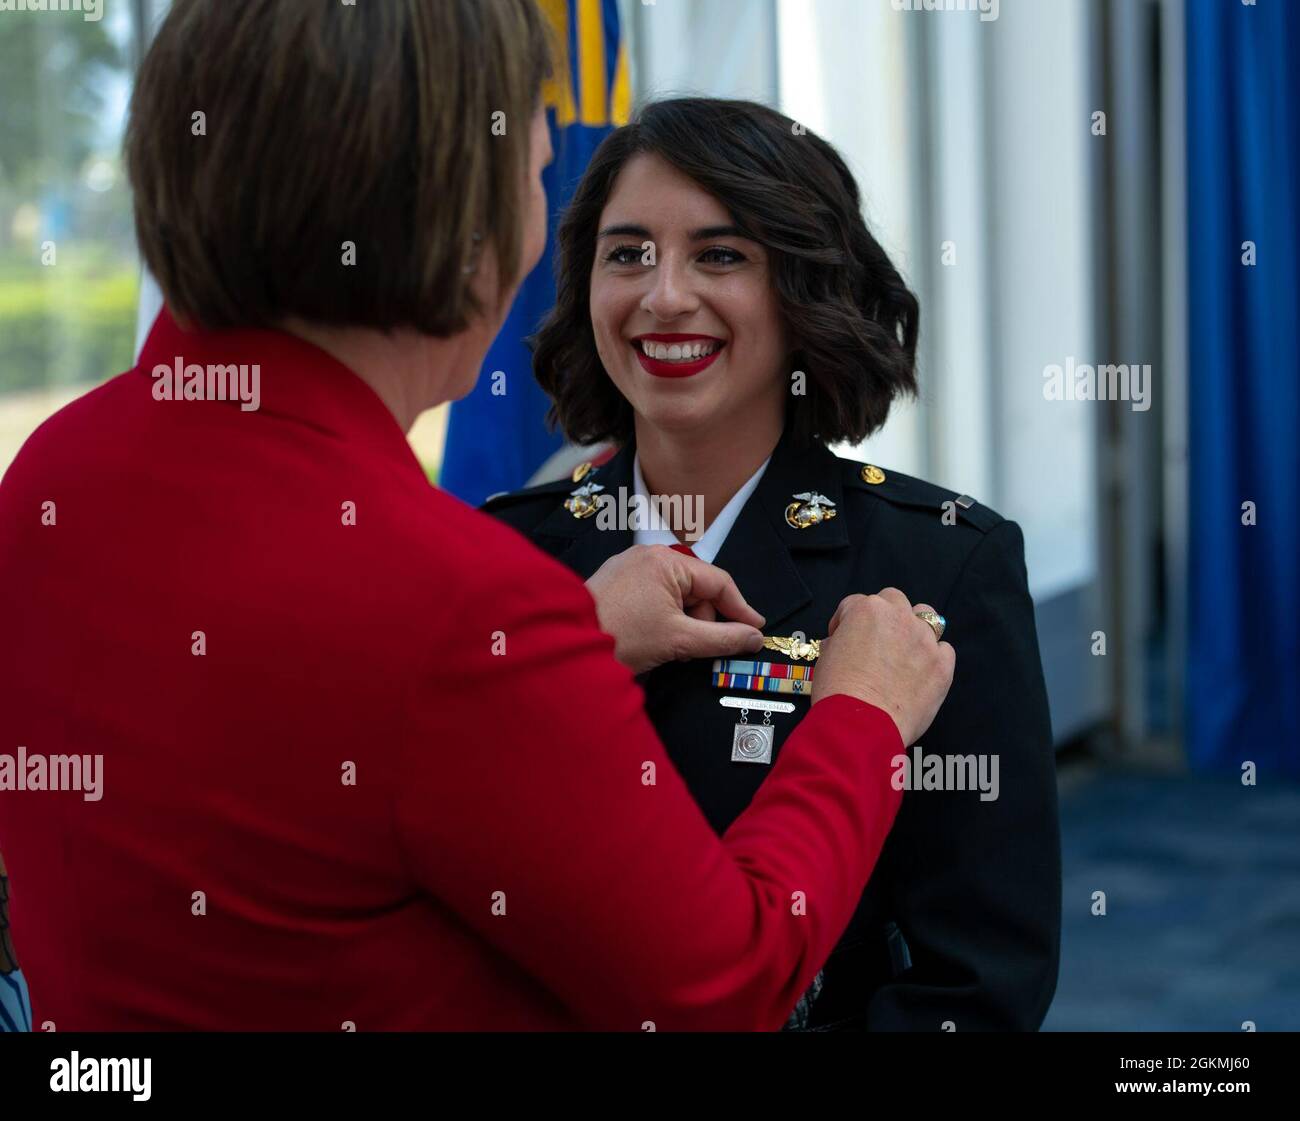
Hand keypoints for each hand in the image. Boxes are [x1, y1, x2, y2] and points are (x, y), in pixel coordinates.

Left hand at [585, 545, 765, 673]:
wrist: (566, 646)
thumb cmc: (619, 636)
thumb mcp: (680, 640)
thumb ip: (723, 638)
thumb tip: (754, 637)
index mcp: (667, 560)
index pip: (719, 582)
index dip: (740, 609)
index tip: (756, 630)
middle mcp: (648, 555)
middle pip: (697, 589)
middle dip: (702, 621)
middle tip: (694, 649)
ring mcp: (630, 567)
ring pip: (675, 596)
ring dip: (681, 623)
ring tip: (667, 647)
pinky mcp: (617, 582)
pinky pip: (654, 596)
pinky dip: (662, 618)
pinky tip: (653, 639)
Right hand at [811, 588, 954, 746]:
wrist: (860, 725)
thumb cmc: (837, 692)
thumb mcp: (824, 657)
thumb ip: (839, 640)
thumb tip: (843, 642)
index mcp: (866, 610)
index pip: (854, 604)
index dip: (845, 622)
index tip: (843, 637)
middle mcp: (898, 617)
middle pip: (893, 600)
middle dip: (883, 616)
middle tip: (875, 641)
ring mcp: (924, 640)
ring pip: (925, 617)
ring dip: (914, 628)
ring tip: (904, 652)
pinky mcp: (942, 665)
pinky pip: (944, 650)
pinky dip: (934, 657)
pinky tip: (920, 673)